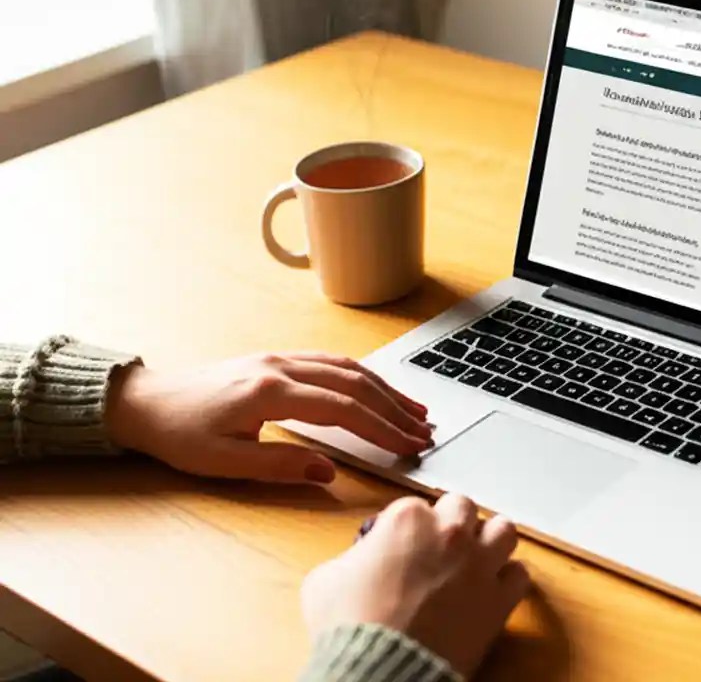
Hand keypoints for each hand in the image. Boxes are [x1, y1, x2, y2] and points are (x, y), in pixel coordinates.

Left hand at [105, 352, 432, 483]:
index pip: (344, 408)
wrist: (144, 401)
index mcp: (270, 392)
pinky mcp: (276, 359)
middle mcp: (281, 367)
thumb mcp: (223, 462)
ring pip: (348, 367)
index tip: (409, 446)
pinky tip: (378, 389)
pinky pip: (331, 361)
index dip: (382, 428)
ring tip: (415, 410)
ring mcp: (280, 359)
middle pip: (355, 383)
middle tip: (425, 431)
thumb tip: (327, 472)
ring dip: (385, 388)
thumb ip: (279, 465)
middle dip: (395, 408)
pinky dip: (363, 375)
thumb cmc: (178, 434)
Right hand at [301, 495, 530, 676]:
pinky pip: (519, 573)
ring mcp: (480, 563)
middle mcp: (450, 533)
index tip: (401, 543)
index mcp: (407, 520)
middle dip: (451, 522)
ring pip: (503, 529)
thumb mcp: (326, 579)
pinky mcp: (499, 598)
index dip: (406, 526)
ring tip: (475, 556)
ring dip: (489, 539)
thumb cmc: (348, 625)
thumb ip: (352, 556)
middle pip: (462, 506)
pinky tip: (491, 588)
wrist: (379, 670)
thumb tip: (362, 560)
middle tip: (439, 545)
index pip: (413, 505)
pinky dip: (507, 579)